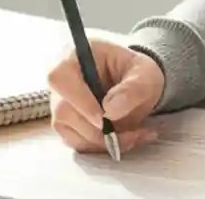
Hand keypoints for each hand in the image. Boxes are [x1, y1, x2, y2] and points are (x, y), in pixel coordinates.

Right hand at [47, 38, 165, 154]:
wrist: (138, 83)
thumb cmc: (137, 72)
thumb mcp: (145, 74)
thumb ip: (132, 88)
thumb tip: (110, 109)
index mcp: (73, 56)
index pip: (60, 78)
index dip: (80, 102)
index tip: (105, 120)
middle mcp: (60, 81)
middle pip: (63, 112)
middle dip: (99, 131)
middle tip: (133, 134)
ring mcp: (60, 104)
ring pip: (70, 133)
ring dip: (104, 142)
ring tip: (136, 136)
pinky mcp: (67, 125)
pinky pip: (78, 143)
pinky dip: (103, 147)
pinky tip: (127, 139)